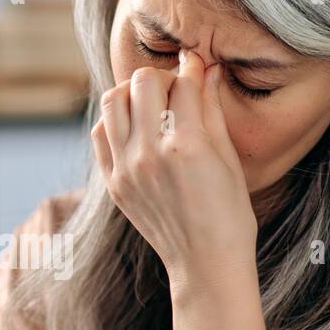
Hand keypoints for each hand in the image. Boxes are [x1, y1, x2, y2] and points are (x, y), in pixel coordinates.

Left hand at [92, 48, 257, 287]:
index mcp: (188, 146)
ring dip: (132, 93)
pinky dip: (115, 120)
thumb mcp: (229, 158)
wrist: (205, 262)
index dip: (194, 69)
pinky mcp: (113, 183)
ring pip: (113, 101)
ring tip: (151, 106)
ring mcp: (126, 169)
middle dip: (163, 77)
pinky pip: (100, 133)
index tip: (198, 67)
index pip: (183, 82)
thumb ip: (212, 109)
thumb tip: (205, 69)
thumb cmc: (228, 213)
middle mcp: (150, 154)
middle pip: (143, 82)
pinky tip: (135, 127)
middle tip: (175, 91)